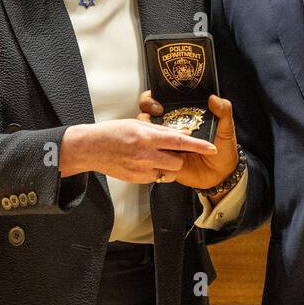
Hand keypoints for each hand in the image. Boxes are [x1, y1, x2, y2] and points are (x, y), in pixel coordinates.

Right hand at [59, 118, 216, 184]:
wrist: (91, 149)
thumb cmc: (113, 132)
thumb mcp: (137, 124)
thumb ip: (160, 130)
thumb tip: (180, 134)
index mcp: (147, 137)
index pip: (180, 141)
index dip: (198, 145)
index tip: (212, 148)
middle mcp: (146, 155)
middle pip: (177, 160)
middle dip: (180, 156)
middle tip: (174, 150)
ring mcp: (141, 169)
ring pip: (168, 172)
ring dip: (170, 165)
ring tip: (158, 156)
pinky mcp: (137, 180)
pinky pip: (156, 178)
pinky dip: (157, 172)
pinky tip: (147, 163)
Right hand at [138, 92, 238, 190]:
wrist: (221, 175)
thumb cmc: (224, 150)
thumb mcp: (226, 128)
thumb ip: (224, 110)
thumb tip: (214, 98)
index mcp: (184, 119)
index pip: (162, 104)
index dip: (152, 102)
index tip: (158, 108)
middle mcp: (172, 131)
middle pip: (148, 119)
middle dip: (145, 119)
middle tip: (151, 122)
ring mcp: (166, 147)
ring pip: (147, 139)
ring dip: (147, 139)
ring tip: (158, 143)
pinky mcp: (163, 162)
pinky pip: (151, 159)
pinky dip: (150, 157)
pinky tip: (158, 157)